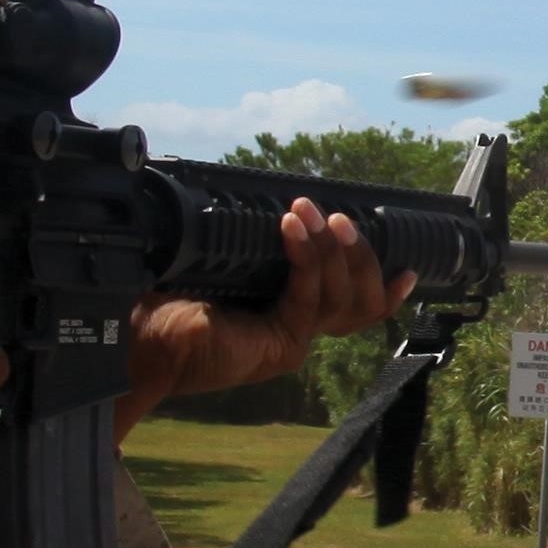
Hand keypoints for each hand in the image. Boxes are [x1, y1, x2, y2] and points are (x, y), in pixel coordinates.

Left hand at [112, 199, 399, 433]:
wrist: (139, 340)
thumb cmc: (166, 299)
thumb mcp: (221, 262)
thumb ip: (253, 243)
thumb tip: (274, 201)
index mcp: (288, 313)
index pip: (352, 307)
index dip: (382, 287)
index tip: (408, 267)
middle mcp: (296, 331)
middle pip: (359, 302)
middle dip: (359, 255)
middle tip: (338, 217)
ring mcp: (291, 341)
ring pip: (341, 299)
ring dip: (332, 250)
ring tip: (311, 213)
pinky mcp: (279, 346)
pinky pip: (308, 297)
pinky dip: (304, 258)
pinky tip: (290, 227)